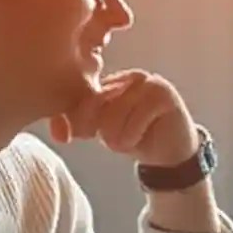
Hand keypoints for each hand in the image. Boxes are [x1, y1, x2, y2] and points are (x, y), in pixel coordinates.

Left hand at [49, 69, 199, 166]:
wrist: (173, 155)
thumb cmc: (137, 140)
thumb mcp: (103, 131)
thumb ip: (82, 124)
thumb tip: (59, 134)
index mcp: (112, 81)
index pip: (82, 95)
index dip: (74, 118)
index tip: (67, 138)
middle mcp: (130, 77)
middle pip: (96, 102)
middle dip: (96, 129)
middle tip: (108, 143)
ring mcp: (149, 83)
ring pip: (114, 113)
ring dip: (115, 138)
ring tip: (125, 143)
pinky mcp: (164, 95)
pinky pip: (135, 119)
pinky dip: (131, 137)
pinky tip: (139, 139)